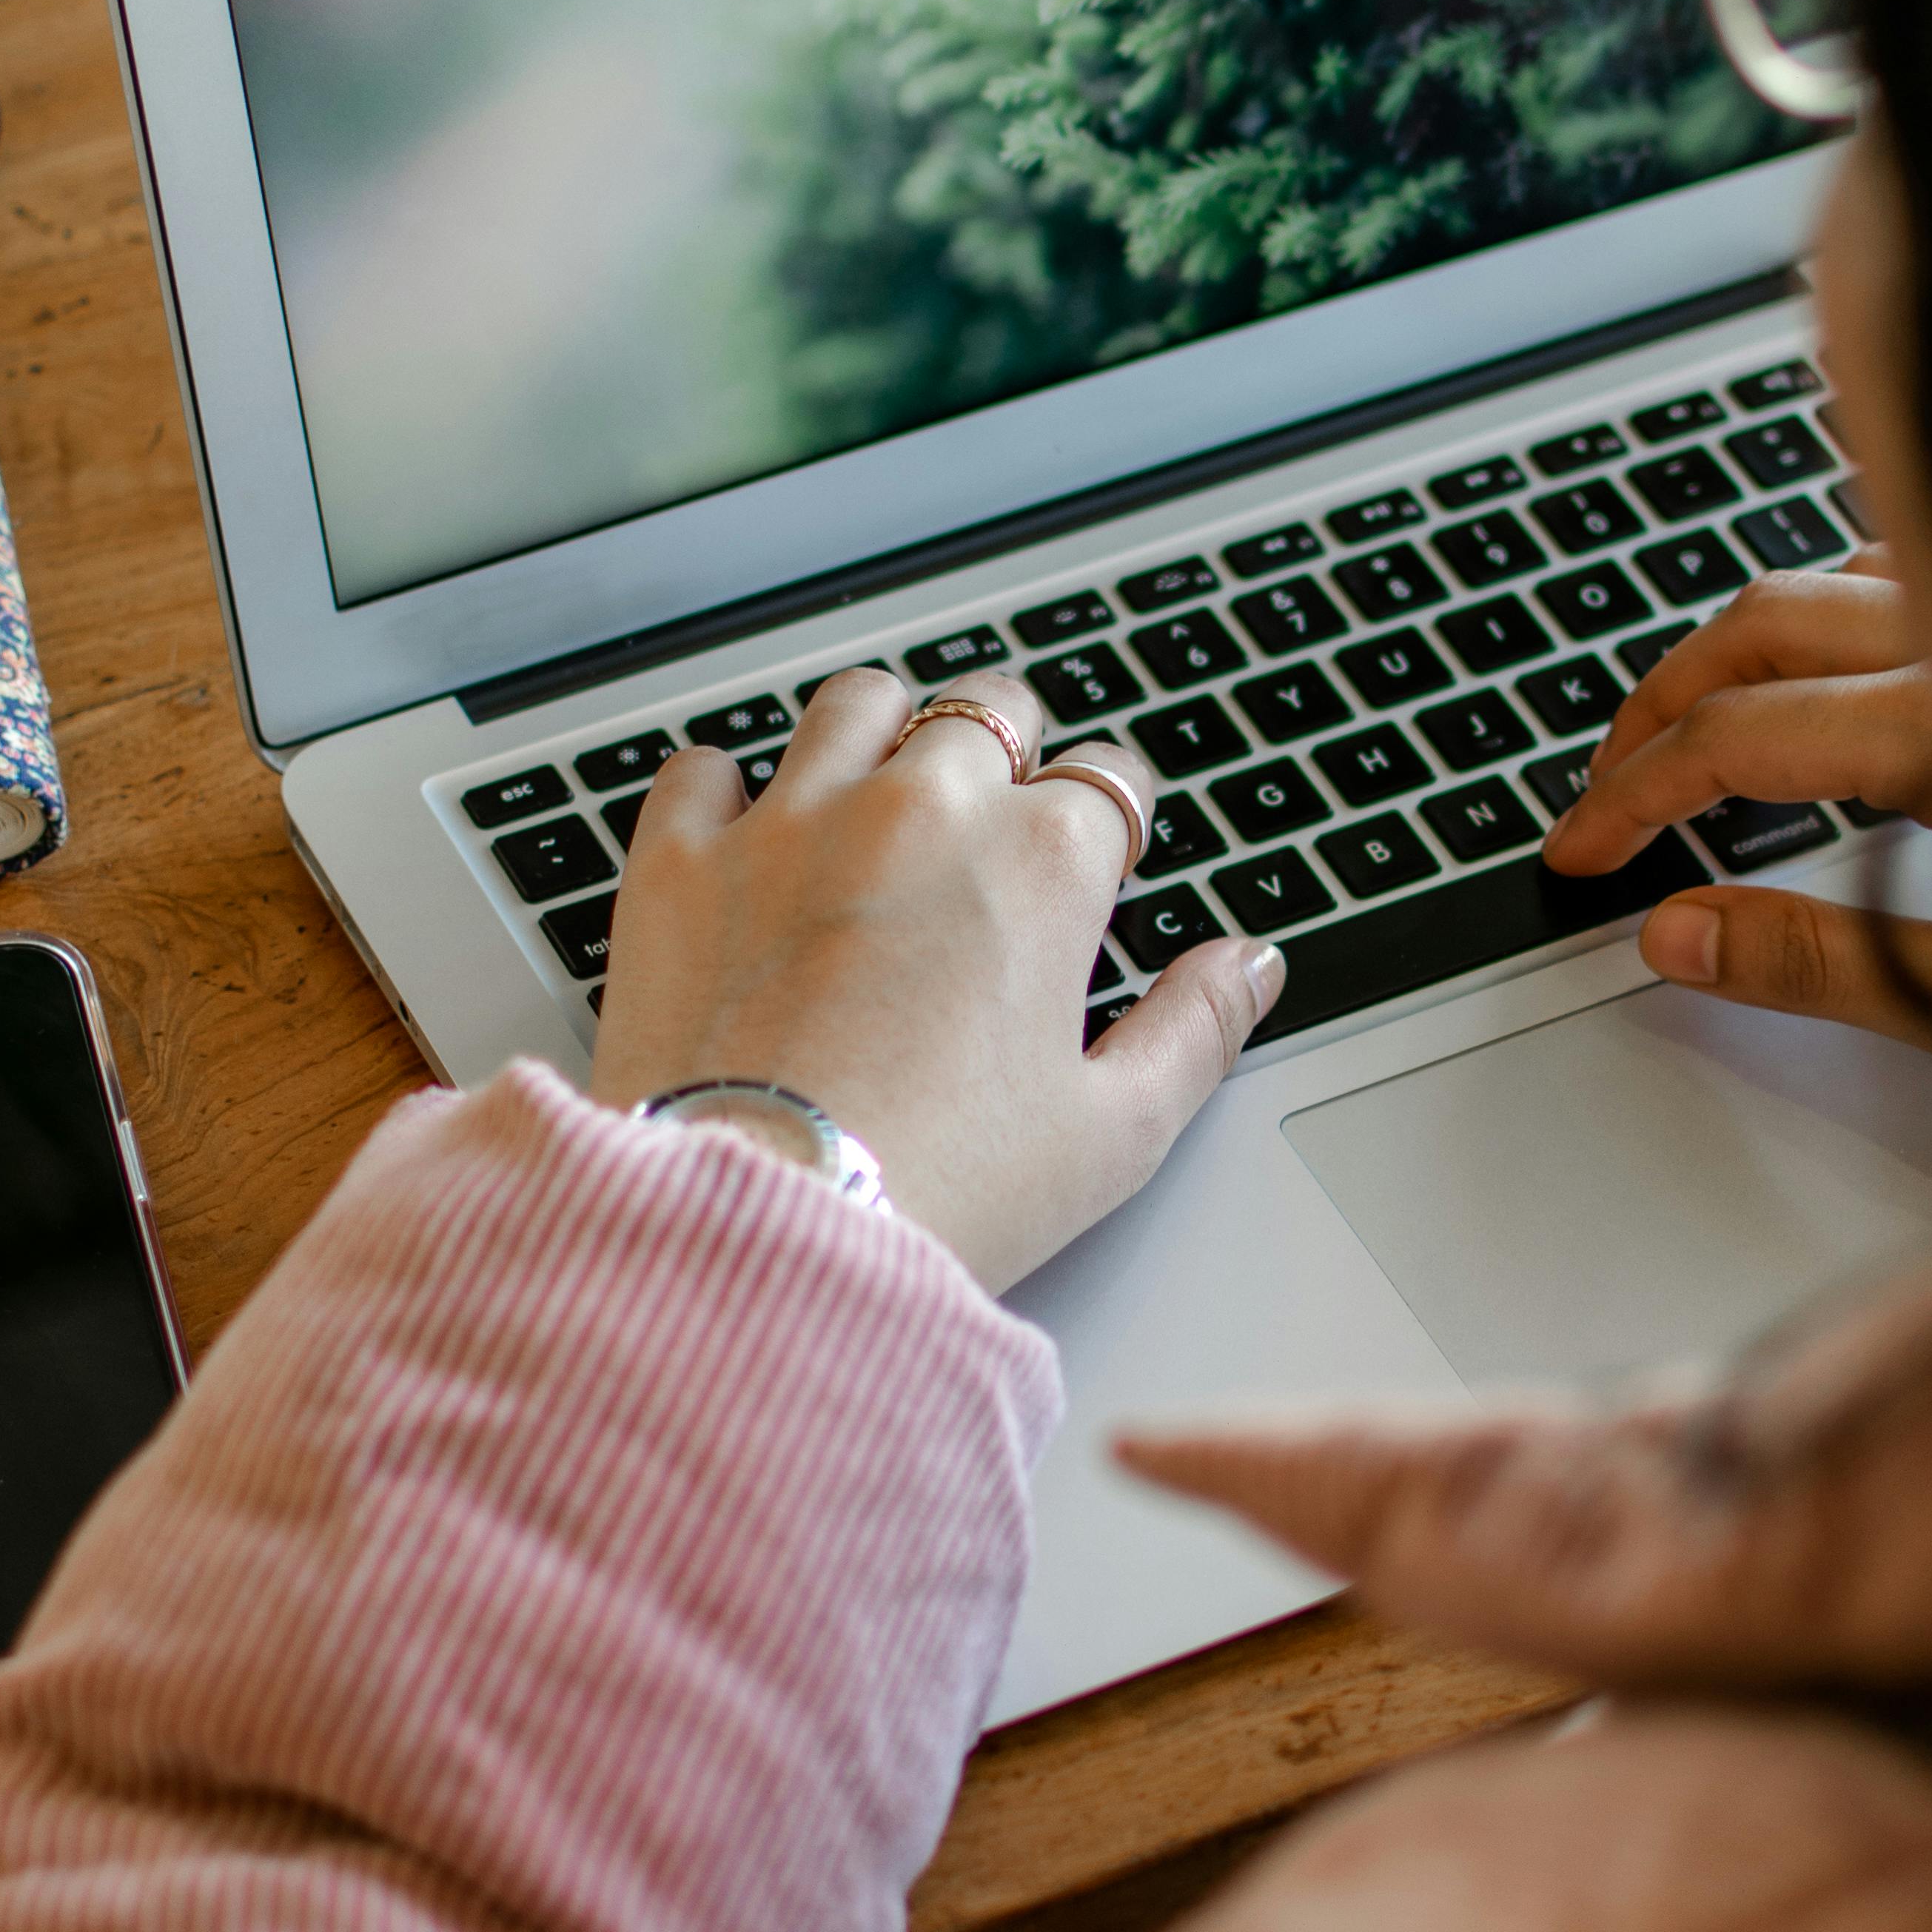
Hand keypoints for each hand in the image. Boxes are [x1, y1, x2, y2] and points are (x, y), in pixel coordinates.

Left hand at [587, 669, 1283, 1288]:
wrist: (771, 1226)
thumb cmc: (944, 1191)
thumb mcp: (1114, 1131)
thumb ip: (1195, 1029)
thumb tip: (1249, 967)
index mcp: (1043, 860)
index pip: (1107, 780)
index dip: (1110, 817)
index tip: (1097, 857)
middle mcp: (921, 808)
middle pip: (986, 712)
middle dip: (1006, 751)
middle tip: (996, 818)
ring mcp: (792, 823)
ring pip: (852, 705)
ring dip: (879, 734)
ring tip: (879, 795)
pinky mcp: (682, 860)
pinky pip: (703, 769)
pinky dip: (726, 792)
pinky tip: (745, 840)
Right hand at [1536, 551, 1931, 1071]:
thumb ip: (1822, 966)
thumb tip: (1677, 936)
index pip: (1730, 745)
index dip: (1627, 799)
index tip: (1575, 854)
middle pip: (1755, 632)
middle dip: (1652, 706)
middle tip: (1601, 789)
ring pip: (1826, 577)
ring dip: (1733, 646)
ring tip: (1687, 726)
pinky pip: (1915, 566)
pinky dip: (1831, 608)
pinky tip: (1829, 665)